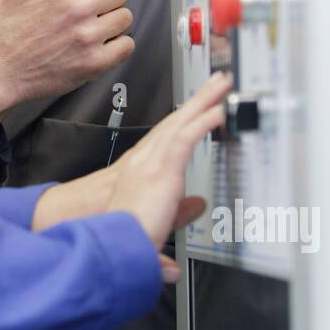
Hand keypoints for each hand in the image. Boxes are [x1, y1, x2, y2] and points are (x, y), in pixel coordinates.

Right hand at [0, 0, 134, 132]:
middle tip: (84, 8)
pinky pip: (126, 45)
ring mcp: (88, 36)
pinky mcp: (93, 63)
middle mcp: (80, 6)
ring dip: (110, 21)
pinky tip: (95, 44)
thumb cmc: (9, 21)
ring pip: (125, 18)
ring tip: (88, 26)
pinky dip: (116, 45)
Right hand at [105, 72, 230, 258]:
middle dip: (196, 100)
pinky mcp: (160, 170)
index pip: (167, 137)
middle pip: (175, 122)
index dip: (184, 119)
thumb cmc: (125, 237)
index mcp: (142, 171)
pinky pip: (185, 138)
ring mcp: (151, 162)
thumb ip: (181, 212)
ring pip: (181, 122)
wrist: (108, 245)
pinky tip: (218, 110)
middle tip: (216, 83)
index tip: (199, 106)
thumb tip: (199, 206)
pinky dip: (203, 121)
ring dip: (203, 101)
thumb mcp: (160, 222)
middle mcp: (145, 161)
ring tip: (221, 84)